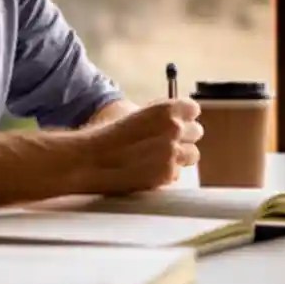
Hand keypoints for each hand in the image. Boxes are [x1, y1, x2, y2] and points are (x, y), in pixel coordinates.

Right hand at [78, 98, 202, 193]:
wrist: (88, 160)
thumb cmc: (106, 134)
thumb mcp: (135, 113)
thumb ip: (160, 115)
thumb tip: (178, 119)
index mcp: (166, 110)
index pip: (193, 109)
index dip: (183, 116)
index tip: (176, 121)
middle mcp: (174, 130)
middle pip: (196, 131)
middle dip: (184, 136)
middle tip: (167, 141)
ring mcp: (172, 153)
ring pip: (192, 154)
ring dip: (181, 155)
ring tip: (159, 157)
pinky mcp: (167, 174)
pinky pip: (178, 172)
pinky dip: (168, 172)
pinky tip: (150, 170)